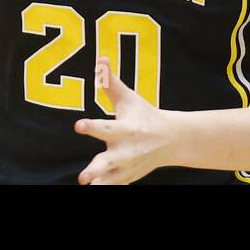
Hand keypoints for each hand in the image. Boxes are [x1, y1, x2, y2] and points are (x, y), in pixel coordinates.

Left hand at [74, 56, 177, 184]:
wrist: (172, 140)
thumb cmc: (144, 115)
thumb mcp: (128, 99)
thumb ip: (111, 82)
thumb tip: (100, 59)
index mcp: (126, 130)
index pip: (105, 128)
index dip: (91, 127)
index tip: (77, 126)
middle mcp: (126, 151)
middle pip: (109, 161)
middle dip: (96, 169)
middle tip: (83, 177)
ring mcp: (127, 167)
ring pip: (110, 179)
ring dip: (100, 184)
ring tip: (86, 186)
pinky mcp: (126, 177)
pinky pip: (114, 186)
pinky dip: (107, 188)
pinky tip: (94, 190)